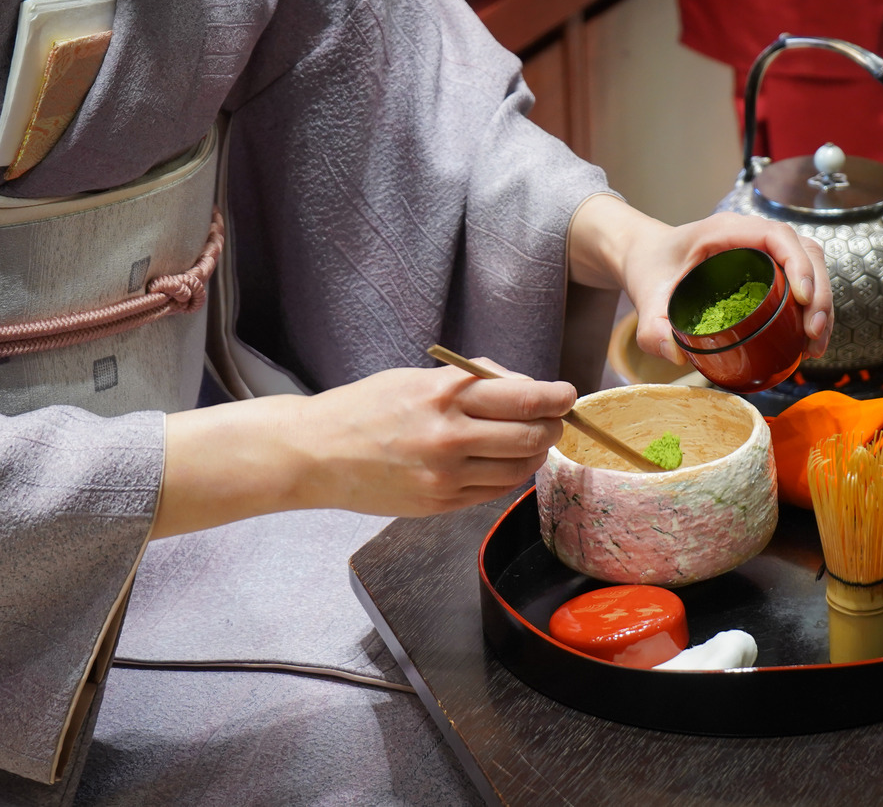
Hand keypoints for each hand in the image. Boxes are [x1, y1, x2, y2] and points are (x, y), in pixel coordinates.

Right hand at [154, 362, 575, 536]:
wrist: (315, 453)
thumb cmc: (366, 407)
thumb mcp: (418, 378)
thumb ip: (472, 381)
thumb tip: (523, 387)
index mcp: (444, 395)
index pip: (525, 398)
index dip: (557, 397)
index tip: (567, 394)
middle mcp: (449, 436)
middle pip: (531, 436)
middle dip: (552, 426)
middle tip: (554, 419)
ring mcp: (445, 475)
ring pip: (518, 469)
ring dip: (533, 454)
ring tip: (529, 442)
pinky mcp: (440, 504)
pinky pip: (492, 491)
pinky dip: (505, 476)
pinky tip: (499, 463)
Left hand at [568, 194, 832, 364]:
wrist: (647, 257)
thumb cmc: (650, 268)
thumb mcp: (645, 298)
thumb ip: (652, 328)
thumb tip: (677, 356)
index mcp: (725, 230)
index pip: (776, 235)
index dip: (798, 264)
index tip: (802, 299)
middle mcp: (751, 234)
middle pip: (804, 250)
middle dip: (819, 292)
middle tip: (813, 334)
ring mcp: (763, 249)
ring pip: (810, 264)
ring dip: (822, 302)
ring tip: (814, 343)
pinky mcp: (768, 266)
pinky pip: (801, 277)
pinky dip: (812, 306)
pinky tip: (808, 339)